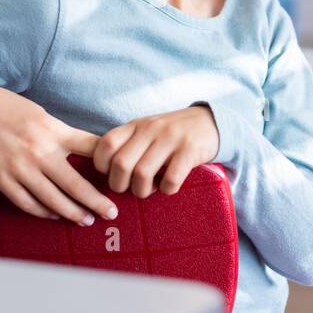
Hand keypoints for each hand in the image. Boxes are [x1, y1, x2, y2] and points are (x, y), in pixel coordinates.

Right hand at [0, 82, 116, 224]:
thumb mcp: (38, 113)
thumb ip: (59, 132)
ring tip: (86, 220)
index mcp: (53, 129)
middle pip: (76, 184)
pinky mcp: (2, 180)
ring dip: (72, 213)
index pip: (91, 147)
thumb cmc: (3, 108)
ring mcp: (20, 168)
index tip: (121, 175)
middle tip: (111, 213)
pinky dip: (43, 212)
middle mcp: (40, 150)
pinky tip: (54, 214)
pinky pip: (27, 203)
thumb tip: (84, 149)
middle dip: (97, 202)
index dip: (109, 163)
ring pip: (53, 200)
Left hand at [93, 106, 219, 198]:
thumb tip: (103, 172)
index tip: (111, 174)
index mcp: (136, 125)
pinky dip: (166, 189)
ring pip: (142, 174)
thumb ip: (127, 143)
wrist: (209, 122)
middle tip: (128, 189)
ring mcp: (171, 138)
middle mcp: (151, 129)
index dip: (102, 165)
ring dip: (142, 190)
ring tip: (149, 189)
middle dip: (119, 185)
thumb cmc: (170, 134)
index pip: (106, 144)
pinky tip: (168, 186)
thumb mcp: (147, 130)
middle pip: (121, 163)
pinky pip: (171, 179)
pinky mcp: (190, 150)